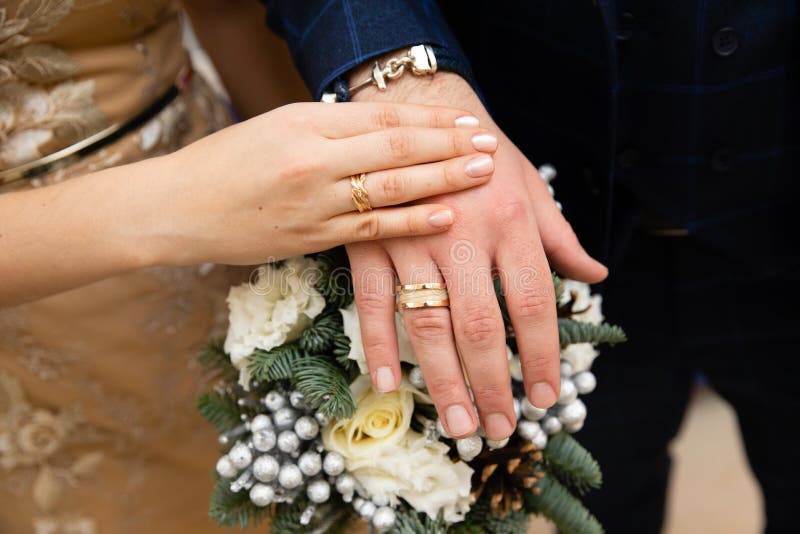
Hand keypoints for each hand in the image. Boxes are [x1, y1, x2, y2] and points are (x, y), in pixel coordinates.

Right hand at [153, 101, 496, 264]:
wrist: (175, 208)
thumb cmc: (224, 164)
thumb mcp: (274, 128)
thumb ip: (328, 130)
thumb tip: (381, 129)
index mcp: (304, 122)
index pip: (381, 118)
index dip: (429, 120)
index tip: (465, 121)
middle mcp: (312, 157)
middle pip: (395, 148)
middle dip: (448, 146)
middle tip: (489, 145)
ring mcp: (313, 200)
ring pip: (390, 187)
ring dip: (441, 180)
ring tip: (481, 174)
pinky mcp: (310, 237)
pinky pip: (369, 229)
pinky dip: (410, 223)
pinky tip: (444, 217)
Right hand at [348, 71, 607, 439]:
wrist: (419, 108)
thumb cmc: (482, 150)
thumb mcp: (529, 184)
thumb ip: (560, 235)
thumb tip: (596, 275)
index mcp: (510, 220)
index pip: (532, 303)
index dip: (541, 356)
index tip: (546, 398)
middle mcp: (462, 233)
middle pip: (480, 324)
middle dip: (492, 383)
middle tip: (500, 428)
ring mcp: (411, 238)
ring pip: (428, 322)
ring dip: (444, 380)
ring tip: (460, 424)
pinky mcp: (370, 241)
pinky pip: (373, 301)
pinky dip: (377, 345)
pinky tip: (387, 385)